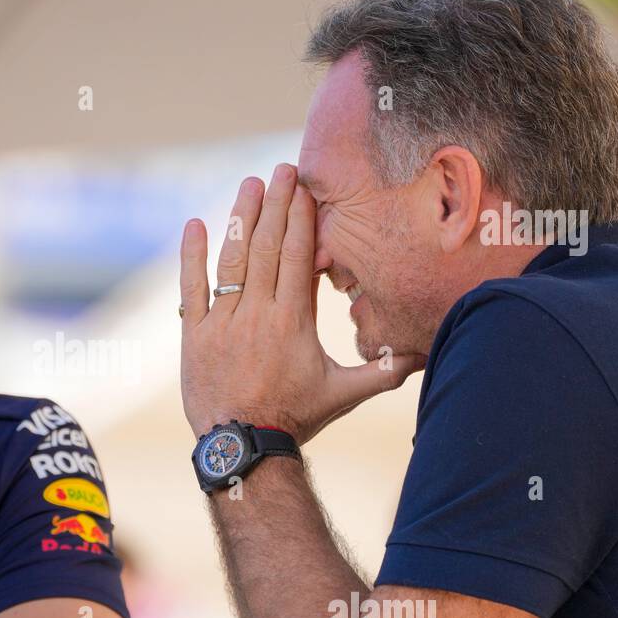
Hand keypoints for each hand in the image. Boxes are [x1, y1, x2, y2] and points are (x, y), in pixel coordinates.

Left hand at [180, 163, 424, 443]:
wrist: (243, 448)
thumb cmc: (295, 419)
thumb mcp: (342, 394)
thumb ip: (383, 372)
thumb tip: (425, 355)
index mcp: (293, 321)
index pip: (297, 257)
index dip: (299, 218)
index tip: (304, 188)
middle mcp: (258, 315)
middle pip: (266, 247)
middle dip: (275, 204)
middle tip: (281, 170)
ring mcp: (223, 323)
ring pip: (232, 261)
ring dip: (240, 219)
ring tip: (249, 185)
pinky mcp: (196, 335)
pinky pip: (192, 288)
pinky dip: (192, 256)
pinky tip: (194, 225)